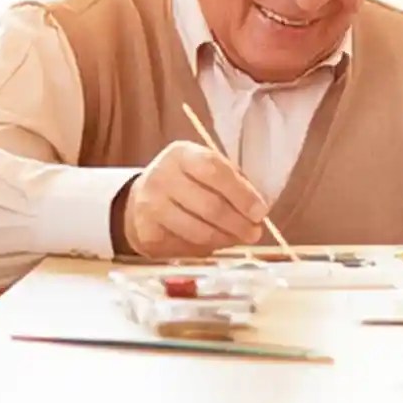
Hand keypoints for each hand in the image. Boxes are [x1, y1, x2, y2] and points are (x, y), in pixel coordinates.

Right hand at [120, 141, 266, 257]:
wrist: (142, 198)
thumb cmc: (188, 181)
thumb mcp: (206, 169)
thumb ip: (233, 183)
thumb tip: (257, 210)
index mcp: (182, 155)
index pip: (215, 172)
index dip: (242, 194)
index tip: (260, 212)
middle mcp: (161, 177)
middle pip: (208, 205)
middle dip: (238, 223)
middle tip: (255, 233)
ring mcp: (150, 206)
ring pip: (197, 231)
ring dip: (225, 239)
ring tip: (240, 238)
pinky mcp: (147, 233)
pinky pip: (185, 246)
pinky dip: (206, 248)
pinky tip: (216, 243)